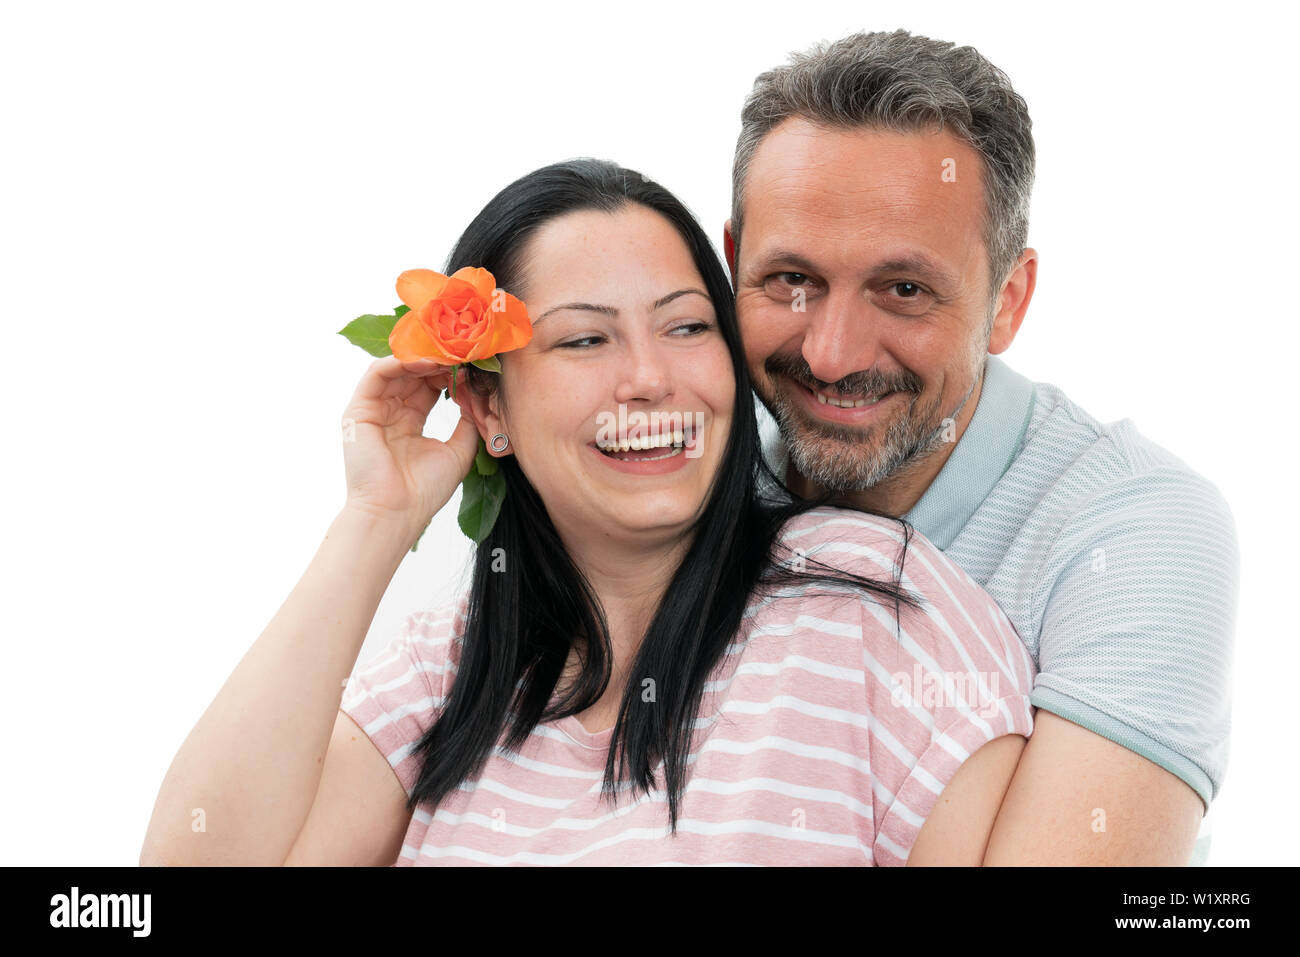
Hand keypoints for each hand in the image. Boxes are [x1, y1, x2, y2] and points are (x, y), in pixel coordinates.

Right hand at [339, 356, 479, 530]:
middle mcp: (390, 414)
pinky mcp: (358, 410)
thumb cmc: (424, 490)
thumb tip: (479, 398)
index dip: (450, 374)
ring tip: (445, 355)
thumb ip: (469, 424)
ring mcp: (373, 411)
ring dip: (421, 358)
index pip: (429, 387)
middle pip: (413, 374)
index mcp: (410, 423)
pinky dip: (399, 362)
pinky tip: (424, 362)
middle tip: (460, 353)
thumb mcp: (459, 451)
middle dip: (437, 361)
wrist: (397, 512)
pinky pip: (376, 374)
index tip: (472, 366)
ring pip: (395, 369)